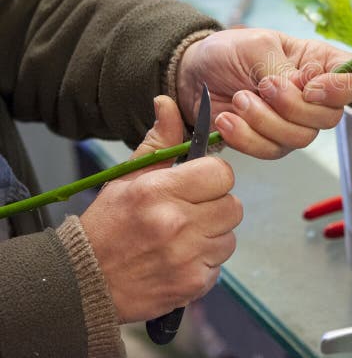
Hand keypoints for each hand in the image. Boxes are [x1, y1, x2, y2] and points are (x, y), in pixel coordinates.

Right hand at [80, 96, 242, 322]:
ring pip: (229, 236)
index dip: (212, 177)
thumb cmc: (107, 225)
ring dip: (212, 236)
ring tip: (181, 237)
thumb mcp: (127, 178)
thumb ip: (158, 141)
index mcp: (159, 191)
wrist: (84, 283)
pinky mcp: (193, 284)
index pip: (221, 173)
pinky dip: (204, 263)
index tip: (198, 183)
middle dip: (215, 206)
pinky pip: (219, 265)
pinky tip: (179, 259)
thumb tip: (168, 102)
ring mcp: (186, 256)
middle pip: (233, 206)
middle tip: (189, 212)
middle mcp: (176, 223)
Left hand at [176, 29, 351, 158]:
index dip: (343, 89)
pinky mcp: (271, 140)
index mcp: (321, 62)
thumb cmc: (229, 51)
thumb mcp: (257, 46)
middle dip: (293, 107)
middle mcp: (315, 95)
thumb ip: (284, 69)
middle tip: (263, 87)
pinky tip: (226, 120)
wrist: (192, 73)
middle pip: (330, 117)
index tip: (309, 87)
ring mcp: (295, 121)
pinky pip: (271, 151)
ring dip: (266, 122)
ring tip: (238, 100)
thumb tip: (302, 92)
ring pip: (301, 138)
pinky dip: (247, 138)